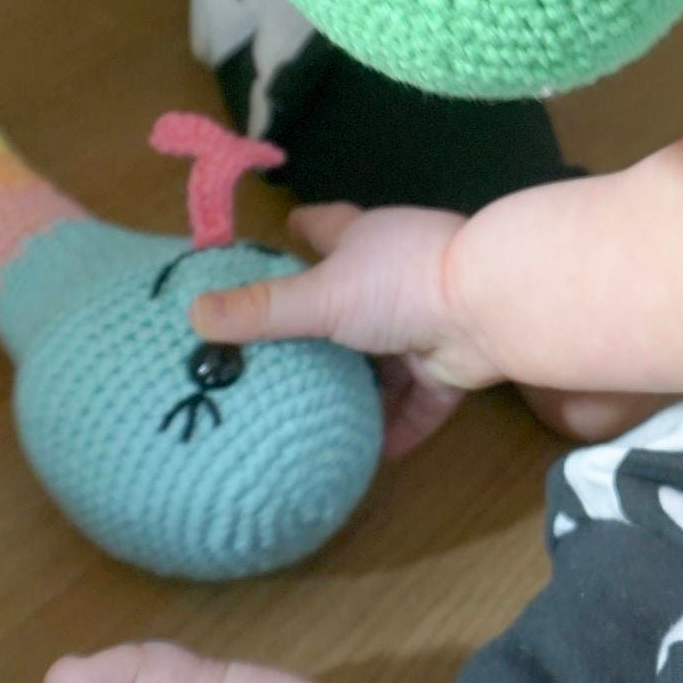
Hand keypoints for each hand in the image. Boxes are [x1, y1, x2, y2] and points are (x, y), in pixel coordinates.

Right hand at [192, 202, 490, 455]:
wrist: (489, 310)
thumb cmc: (398, 285)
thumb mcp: (320, 296)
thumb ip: (261, 310)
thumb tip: (193, 314)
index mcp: (362, 242)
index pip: (323, 227)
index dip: (300, 232)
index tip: (277, 236)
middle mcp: (394, 278)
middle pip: (350, 300)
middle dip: (321, 326)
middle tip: (277, 357)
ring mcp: (425, 322)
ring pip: (384, 359)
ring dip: (359, 385)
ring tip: (314, 414)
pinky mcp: (449, 365)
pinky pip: (418, 402)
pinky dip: (396, 425)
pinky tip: (368, 454)